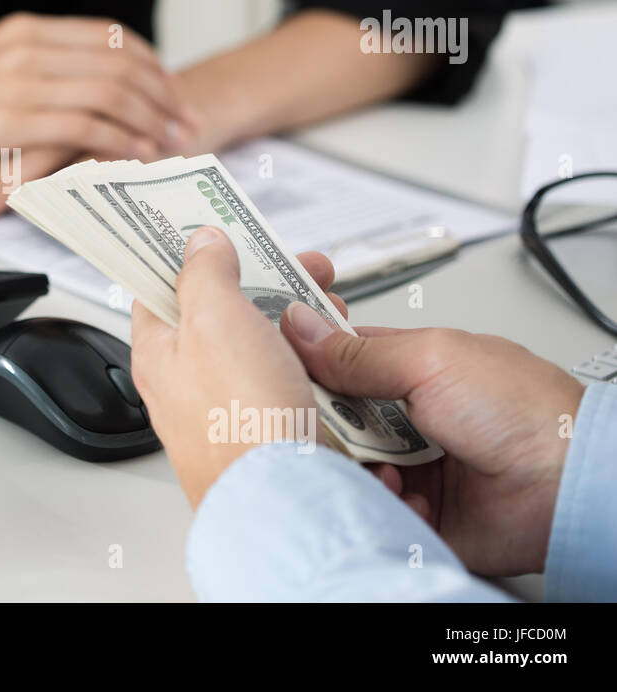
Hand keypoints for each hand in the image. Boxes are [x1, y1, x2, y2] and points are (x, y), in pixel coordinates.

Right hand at [0, 13, 192, 215]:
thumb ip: (27, 68)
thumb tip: (66, 82)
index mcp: (26, 31)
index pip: (110, 37)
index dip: (151, 64)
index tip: (172, 90)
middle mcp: (29, 46)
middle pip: (121, 60)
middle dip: (163, 92)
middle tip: (186, 120)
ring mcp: (21, 79)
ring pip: (110, 89)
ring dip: (149, 117)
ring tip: (171, 141)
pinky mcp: (11, 117)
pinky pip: (83, 124)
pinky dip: (118, 138)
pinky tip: (135, 154)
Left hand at [130, 227, 346, 507]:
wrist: (287, 503)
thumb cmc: (240, 423)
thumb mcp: (215, 320)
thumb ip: (204, 273)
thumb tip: (201, 242)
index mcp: (158, 352)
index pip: (160, 286)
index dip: (188, 252)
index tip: (216, 228)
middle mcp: (188, 382)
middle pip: (220, 312)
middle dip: (263, 281)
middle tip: (299, 263)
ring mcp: (231, 407)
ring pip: (260, 343)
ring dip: (295, 317)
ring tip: (330, 308)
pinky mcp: (271, 428)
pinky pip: (289, 378)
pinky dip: (311, 356)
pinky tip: (334, 354)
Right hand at [280, 309, 583, 576]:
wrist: (569, 485)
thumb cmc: (526, 411)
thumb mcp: (430, 359)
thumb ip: (357, 351)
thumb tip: (299, 327)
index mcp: (406, 367)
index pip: (335, 356)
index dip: (303, 355)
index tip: (271, 354)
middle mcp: (405, 416)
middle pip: (331, 414)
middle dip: (322, 419)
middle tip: (318, 420)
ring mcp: (411, 464)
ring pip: (347, 464)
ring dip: (356, 465)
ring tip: (380, 466)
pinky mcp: (417, 512)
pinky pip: (373, 508)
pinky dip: (383, 503)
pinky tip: (405, 495)